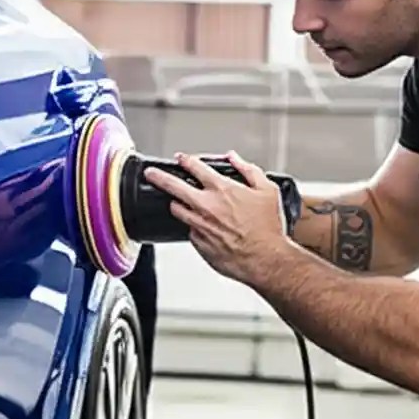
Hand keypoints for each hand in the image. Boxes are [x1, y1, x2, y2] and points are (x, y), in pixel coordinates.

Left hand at [142, 151, 289, 285]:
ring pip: (177, 209)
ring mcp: (199, 224)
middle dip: (159, 177)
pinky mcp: (198, 242)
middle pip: (172, 186)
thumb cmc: (268, 228)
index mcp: (222, 189)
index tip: (181, 158)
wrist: (265, 259)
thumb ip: (248, 170)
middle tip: (151, 174)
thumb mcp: (267, 190)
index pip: (195, 167)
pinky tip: (205, 227)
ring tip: (180, 202)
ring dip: (177, 204)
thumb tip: (234, 158)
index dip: (185, 160)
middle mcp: (206, 205)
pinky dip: (194, 226)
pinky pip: (190, 230)